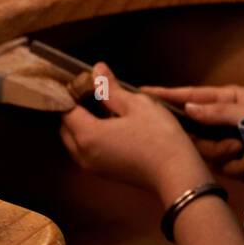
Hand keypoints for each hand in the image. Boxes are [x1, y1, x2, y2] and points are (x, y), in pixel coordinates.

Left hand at [59, 62, 210, 199]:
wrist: (177, 174)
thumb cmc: (158, 137)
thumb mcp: (135, 104)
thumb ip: (110, 88)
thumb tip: (96, 70)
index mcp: (87, 135)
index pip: (66, 110)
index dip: (72, 93)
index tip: (85, 81)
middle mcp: (83, 154)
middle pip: (66, 127)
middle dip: (75, 109)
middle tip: (94, 92)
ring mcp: (93, 167)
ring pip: (76, 141)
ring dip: (83, 124)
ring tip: (105, 107)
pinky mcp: (105, 173)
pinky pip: (87, 151)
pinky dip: (92, 137)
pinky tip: (113, 125)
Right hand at [138, 84, 243, 178]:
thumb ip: (217, 110)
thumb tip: (188, 107)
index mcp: (227, 100)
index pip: (190, 95)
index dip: (166, 95)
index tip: (141, 92)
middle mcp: (225, 121)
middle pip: (195, 131)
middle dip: (208, 142)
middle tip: (228, 144)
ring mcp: (231, 142)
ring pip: (209, 152)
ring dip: (226, 155)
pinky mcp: (239, 163)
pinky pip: (225, 167)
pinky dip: (239, 167)